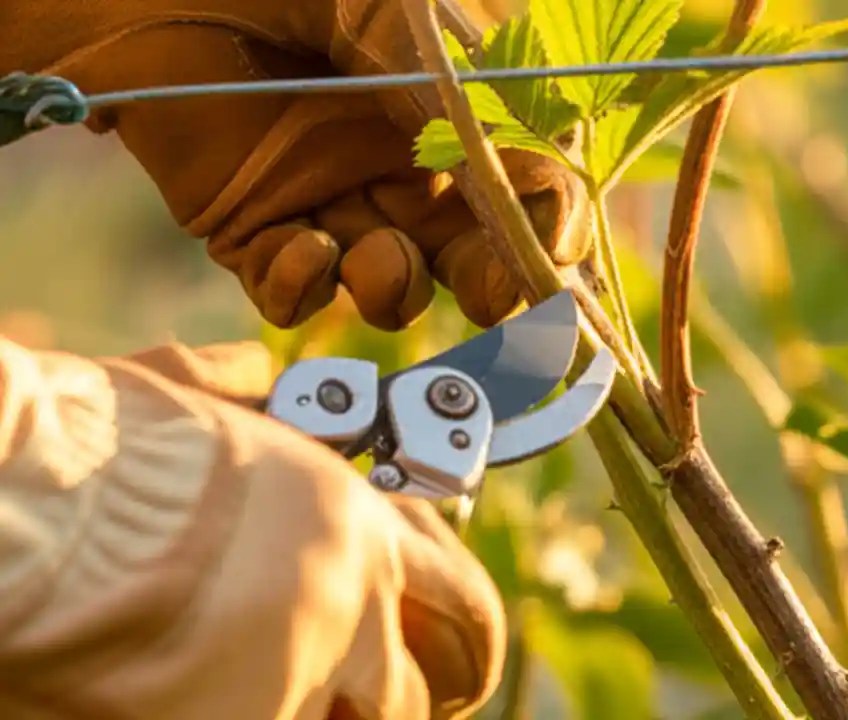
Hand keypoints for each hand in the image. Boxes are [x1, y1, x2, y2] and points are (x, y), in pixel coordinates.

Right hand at [0, 337, 504, 718]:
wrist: (26, 506)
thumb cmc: (92, 443)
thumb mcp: (187, 395)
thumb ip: (243, 396)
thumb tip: (253, 378)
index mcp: (352, 521)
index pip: (463, 589)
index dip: (463, 618)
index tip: (454, 635)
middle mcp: (348, 602)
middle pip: (443, 679)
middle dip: (436, 690)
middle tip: (421, 696)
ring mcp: (297, 675)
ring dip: (350, 713)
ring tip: (311, 696)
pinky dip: (256, 718)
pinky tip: (210, 699)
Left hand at [2, 0, 589, 328]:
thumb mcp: (393, 9)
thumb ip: (461, 93)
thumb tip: (533, 185)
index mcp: (450, 102)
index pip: (529, 179)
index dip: (551, 223)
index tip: (551, 251)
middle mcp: (401, 158)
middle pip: (477, 252)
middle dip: (496, 285)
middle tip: (495, 297)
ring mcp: (330, 196)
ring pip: (396, 286)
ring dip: (399, 291)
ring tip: (374, 254)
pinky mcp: (253, 227)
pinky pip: (296, 292)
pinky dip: (308, 290)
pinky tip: (302, 247)